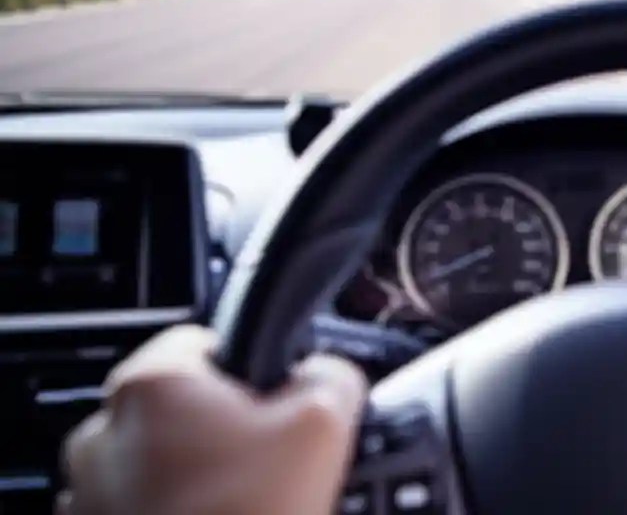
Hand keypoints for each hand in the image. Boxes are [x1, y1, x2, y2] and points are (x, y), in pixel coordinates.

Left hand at [59, 325, 366, 514]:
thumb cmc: (248, 514)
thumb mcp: (323, 427)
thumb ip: (331, 376)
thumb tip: (328, 372)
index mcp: (152, 382)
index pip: (206, 339)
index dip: (253, 368)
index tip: (276, 405)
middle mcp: (101, 429)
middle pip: (183, 405)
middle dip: (225, 429)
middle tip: (267, 465)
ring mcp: (85, 490)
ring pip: (159, 461)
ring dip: (195, 476)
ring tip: (240, 506)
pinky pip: (138, 507)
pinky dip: (172, 512)